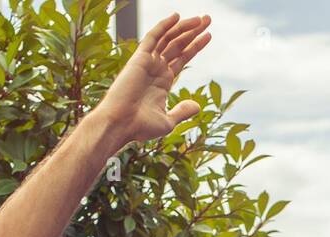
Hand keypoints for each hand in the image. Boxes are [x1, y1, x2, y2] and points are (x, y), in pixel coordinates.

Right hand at [95, 13, 212, 145]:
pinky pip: (153, 37)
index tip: (208, 36)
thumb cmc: (140, 126)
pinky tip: (177, 17)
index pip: (182, 58)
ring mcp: (148, 62)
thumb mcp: (168, 121)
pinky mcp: (139, 58)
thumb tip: (197, 106)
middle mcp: (156, 69)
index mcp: (162, 82)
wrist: (121, 124)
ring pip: (169, 39)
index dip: (195, 46)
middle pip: (177, 45)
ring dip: (184, 27)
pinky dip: (164, 26)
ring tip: (201, 19)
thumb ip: (182, 111)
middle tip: (208, 19)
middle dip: (193, 32)